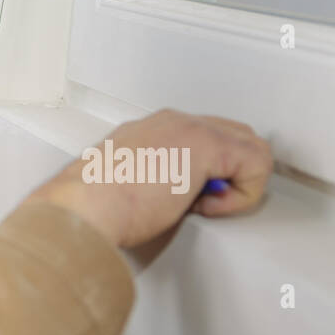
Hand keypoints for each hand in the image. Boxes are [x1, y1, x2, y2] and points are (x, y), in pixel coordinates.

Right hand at [27, 109, 271, 247]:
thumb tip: (171, 197)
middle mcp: (169, 122)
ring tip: (202, 207)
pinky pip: (256, 164)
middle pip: (232, 135)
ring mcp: (188, 128)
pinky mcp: (207, 145)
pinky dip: (241, 194)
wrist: (79, 212)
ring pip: (249, 145)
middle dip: (227, 173)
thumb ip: (151, 180)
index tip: (182, 201)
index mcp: (146, 131)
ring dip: (235, 182)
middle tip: (198, 204)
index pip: (200, 140)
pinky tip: (207, 208)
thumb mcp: (121, 188)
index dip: (204, 175)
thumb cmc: (87, 210)